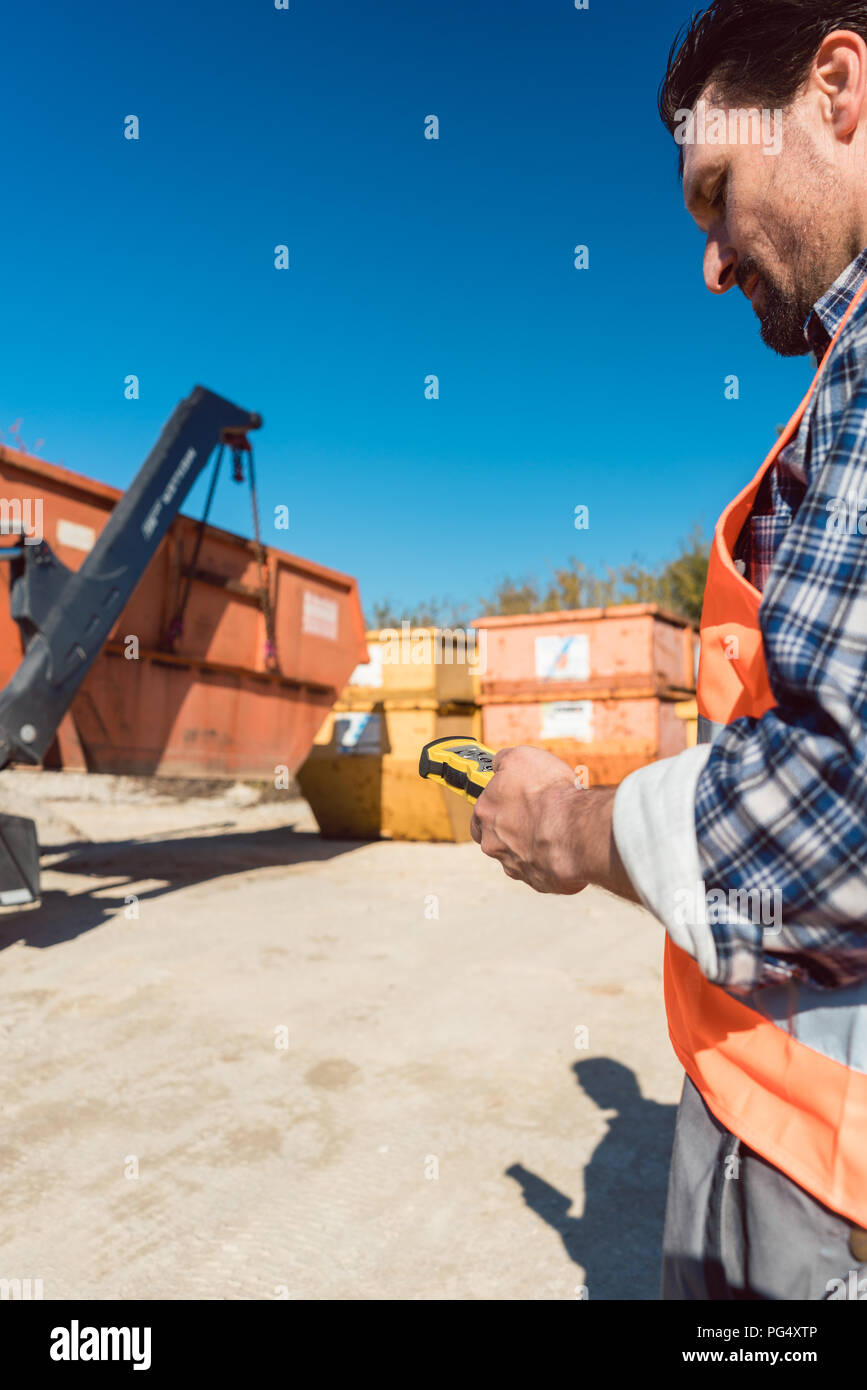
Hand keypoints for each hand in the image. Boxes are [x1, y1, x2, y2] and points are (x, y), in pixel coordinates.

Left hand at [470, 745, 637, 900]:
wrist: (573, 830)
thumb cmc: (547, 792)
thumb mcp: (522, 757)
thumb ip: (504, 760)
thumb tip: (499, 762)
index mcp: (485, 813)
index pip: (481, 811)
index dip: (499, 803)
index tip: (514, 797)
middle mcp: (494, 843)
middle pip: (497, 837)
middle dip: (513, 828)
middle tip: (536, 815)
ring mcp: (516, 866)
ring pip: (520, 856)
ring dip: (535, 845)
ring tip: (558, 830)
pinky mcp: (539, 881)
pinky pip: (544, 870)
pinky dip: (553, 860)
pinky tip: (567, 847)